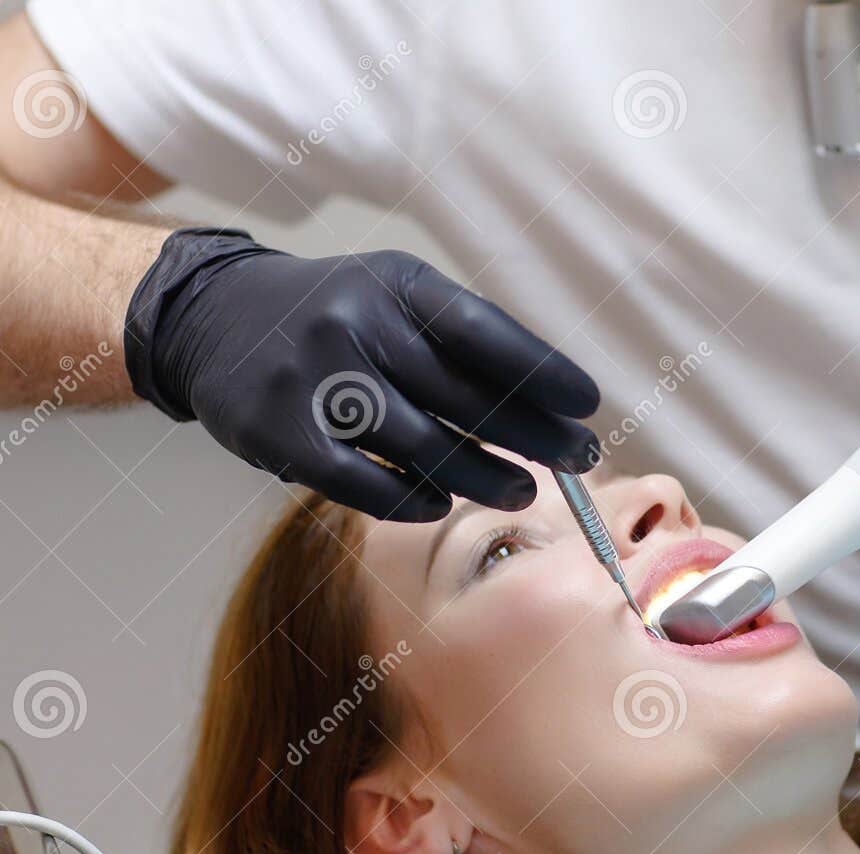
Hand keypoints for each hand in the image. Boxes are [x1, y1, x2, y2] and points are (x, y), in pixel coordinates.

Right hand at [124, 229, 599, 520]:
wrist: (211, 318)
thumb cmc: (335, 316)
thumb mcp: (393, 297)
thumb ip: (461, 339)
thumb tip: (551, 401)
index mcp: (394, 284)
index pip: (483, 332)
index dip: (542, 372)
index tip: (588, 404)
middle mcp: (354, 324)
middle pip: (465, 397)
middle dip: (535, 435)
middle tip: (581, 458)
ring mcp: (314, 381)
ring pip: (424, 449)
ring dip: (484, 478)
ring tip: (522, 491)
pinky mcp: (280, 435)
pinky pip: (366, 485)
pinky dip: (413, 500)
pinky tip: (443, 503)